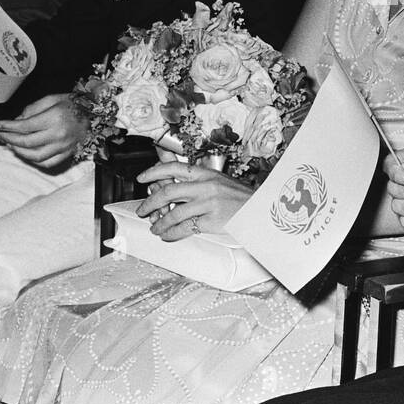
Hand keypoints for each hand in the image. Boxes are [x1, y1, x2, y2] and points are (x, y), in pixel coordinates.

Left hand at [0, 94, 87, 168]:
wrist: (97, 113)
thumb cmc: (76, 104)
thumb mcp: (52, 98)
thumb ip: (33, 108)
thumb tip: (17, 120)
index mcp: (54, 118)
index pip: (24, 126)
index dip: (9, 127)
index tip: (0, 125)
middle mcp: (58, 134)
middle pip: (27, 142)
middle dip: (10, 139)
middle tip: (1, 135)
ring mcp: (63, 146)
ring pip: (35, 156)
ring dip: (19, 152)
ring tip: (11, 145)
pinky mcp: (67, 153)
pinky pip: (48, 163)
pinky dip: (34, 161)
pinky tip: (27, 154)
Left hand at [135, 161, 252, 239]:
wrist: (260, 209)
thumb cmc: (240, 197)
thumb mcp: (220, 181)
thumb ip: (198, 182)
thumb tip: (172, 187)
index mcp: (206, 173)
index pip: (174, 168)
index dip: (154, 172)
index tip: (142, 178)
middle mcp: (206, 186)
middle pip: (168, 192)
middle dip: (150, 202)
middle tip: (143, 209)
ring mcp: (208, 204)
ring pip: (173, 214)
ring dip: (159, 223)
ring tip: (155, 227)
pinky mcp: (211, 221)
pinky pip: (184, 228)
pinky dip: (171, 233)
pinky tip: (167, 235)